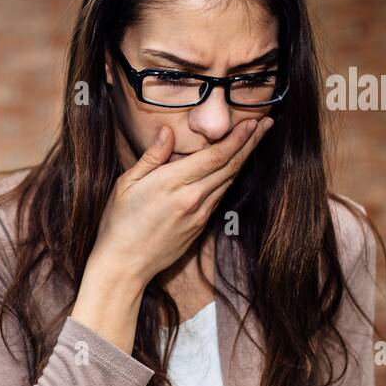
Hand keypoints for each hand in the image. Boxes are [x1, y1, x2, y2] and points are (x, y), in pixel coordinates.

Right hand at [87, 117, 273, 290]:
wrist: (124, 263)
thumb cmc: (119, 222)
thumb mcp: (126, 184)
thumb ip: (151, 156)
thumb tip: (166, 131)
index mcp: (172, 184)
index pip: (214, 156)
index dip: (237, 138)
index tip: (253, 122)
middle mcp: (192, 199)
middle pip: (230, 166)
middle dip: (250, 143)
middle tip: (266, 124)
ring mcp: (199, 214)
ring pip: (228, 181)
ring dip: (244, 159)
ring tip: (255, 140)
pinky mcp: (200, 226)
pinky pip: (219, 197)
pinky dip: (229, 178)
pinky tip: (233, 167)